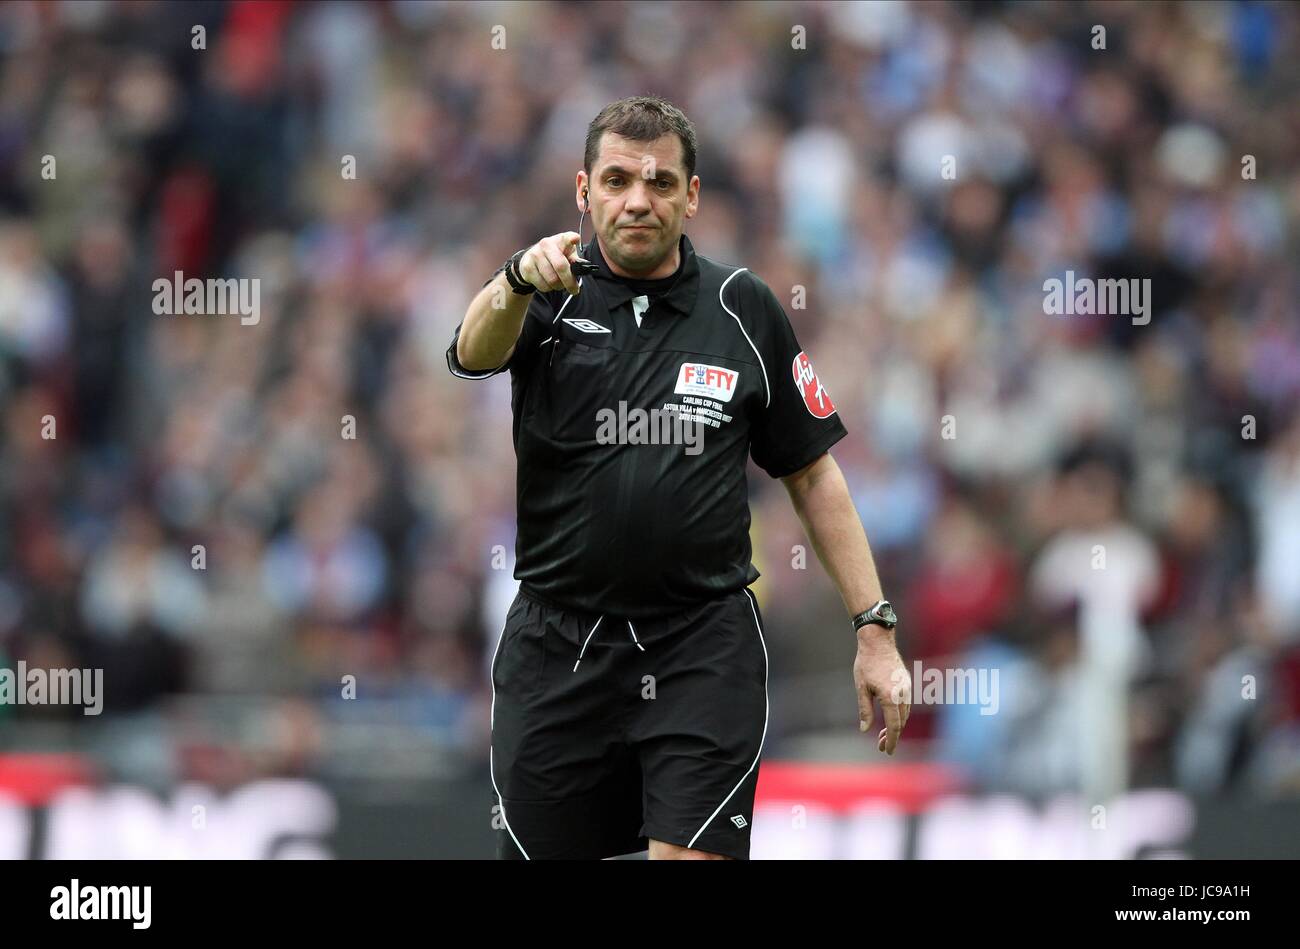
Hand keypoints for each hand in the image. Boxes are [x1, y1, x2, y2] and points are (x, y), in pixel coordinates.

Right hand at [518, 232, 583, 295]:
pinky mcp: (527, 267)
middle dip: (569, 282)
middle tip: (574, 289)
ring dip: (558, 286)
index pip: (566, 237)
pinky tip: (547, 282)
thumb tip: (580, 268)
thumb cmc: (555, 257)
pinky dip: (548, 288)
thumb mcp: (567, 255)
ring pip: (552, 280)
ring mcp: (535, 255)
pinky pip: (542, 285)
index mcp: (560, 240)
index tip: (576, 239)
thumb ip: (575, 261)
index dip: (571, 238)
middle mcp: (546, 244)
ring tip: (558, 283)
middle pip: (560, 266)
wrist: (531, 259)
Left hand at [853, 628, 910, 754]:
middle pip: (900, 722)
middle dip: (891, 736)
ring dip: (896, 726)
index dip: (890, 740)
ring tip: (882, 735)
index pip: (894, 726)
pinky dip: (899, 714)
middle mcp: (902, 694)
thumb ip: (865, 710)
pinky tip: (890, 718)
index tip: (886, 751)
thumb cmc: (866, 664)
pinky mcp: (907, 682)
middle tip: (880, 746)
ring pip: (905, 714)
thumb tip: (865, 729)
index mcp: (890, 697)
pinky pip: (906, 704)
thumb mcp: (862, 688)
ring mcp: (907, 687)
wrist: (878, 641)